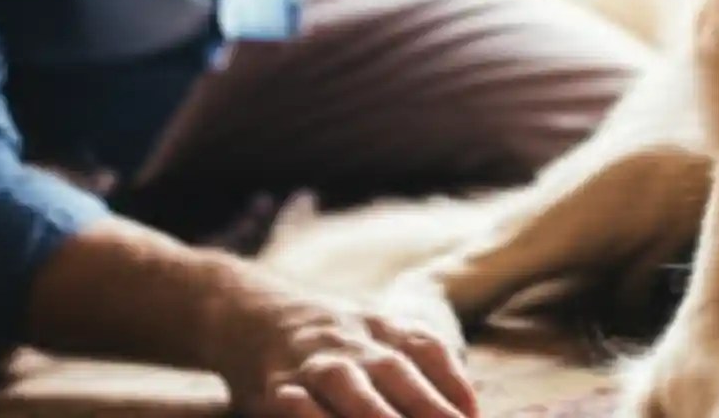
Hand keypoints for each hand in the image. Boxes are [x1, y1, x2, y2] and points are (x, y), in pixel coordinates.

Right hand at [208, 292, 478, 417]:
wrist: (251, 311)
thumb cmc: (336, 341)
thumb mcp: (377, 337)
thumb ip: (421, 370)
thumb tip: (468, 410)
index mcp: (387, 328)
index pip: (430, 350)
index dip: (455, 386)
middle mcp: (355, 341)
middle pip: (396, 370)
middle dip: (427, 406)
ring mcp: (315, 361)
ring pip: (346, 383)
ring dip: (374, 415)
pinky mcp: (275, 385)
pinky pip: (296, 403)